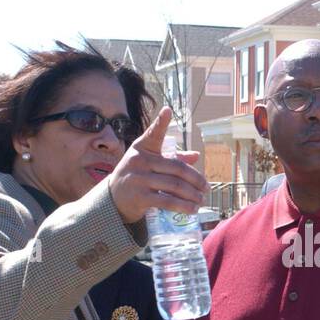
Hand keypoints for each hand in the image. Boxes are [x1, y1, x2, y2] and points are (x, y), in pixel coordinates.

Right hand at [108, 107, 207, 222]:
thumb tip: (196, 155)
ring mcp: (139, 179)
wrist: (113, 200)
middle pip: (177, 168)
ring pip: (174, 186)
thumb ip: (172, 158)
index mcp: (142, 148)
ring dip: (193, 195)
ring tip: (202, 200)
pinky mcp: (140, 197)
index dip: (161, 122)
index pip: (153, 134)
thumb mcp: (149, 163)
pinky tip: (192, 209)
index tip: (168, 110)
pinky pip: (167, 201)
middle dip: (196, 179)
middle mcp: (140, 161)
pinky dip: (183, 206)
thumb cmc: (136, 177)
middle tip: (206, 188)